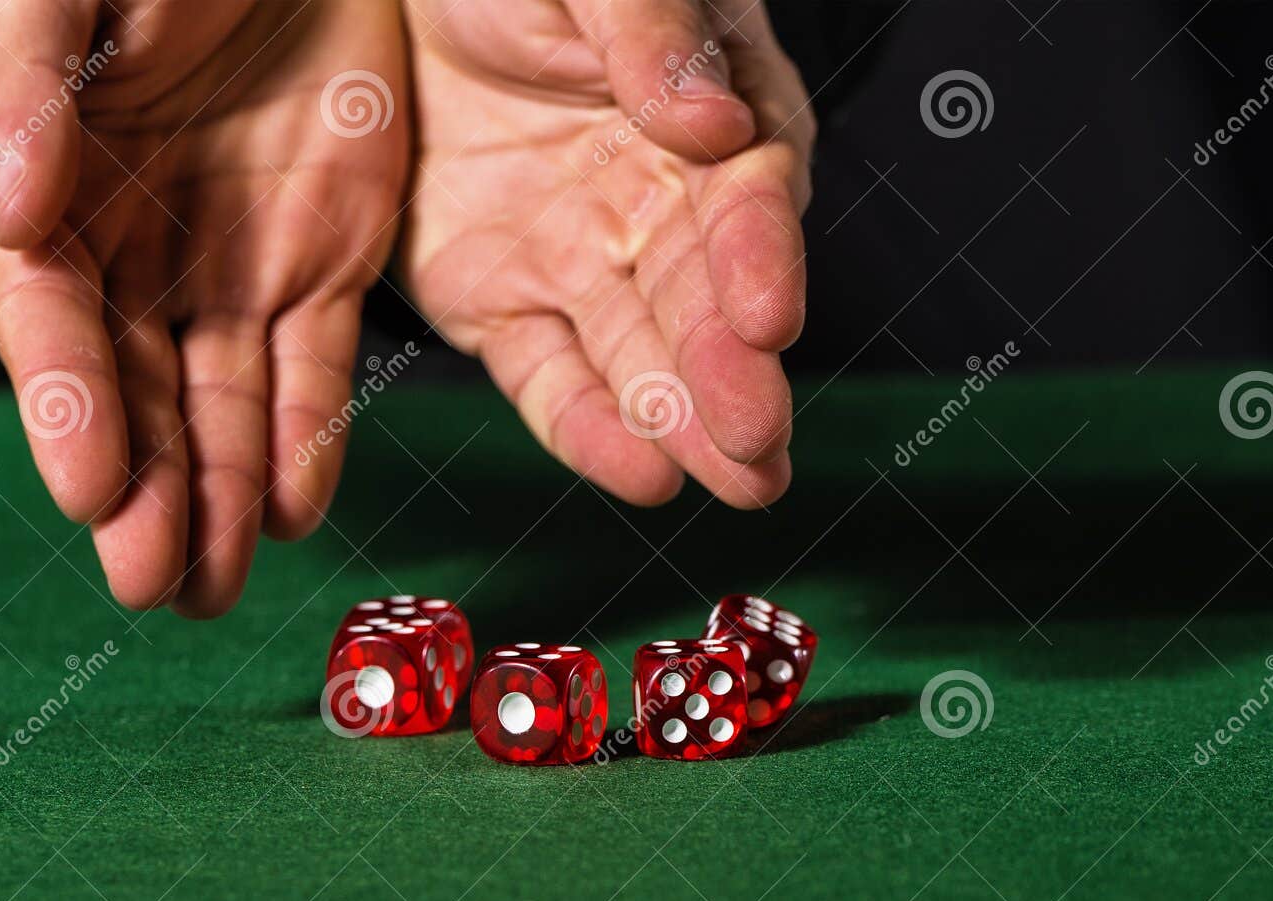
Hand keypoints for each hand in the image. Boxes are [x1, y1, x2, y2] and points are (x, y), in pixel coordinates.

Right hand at [0, 0, 407, 615]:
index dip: (68, 410)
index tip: (88, 490)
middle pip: (133, 398)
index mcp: (57, 198)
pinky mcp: (323, 270)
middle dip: (143, 495)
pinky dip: (306, 445)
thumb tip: (14, 205)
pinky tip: (296, 512)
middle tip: (153, 586)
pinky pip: (312, 374)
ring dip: (217, 502)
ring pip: (219, 410)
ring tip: (215, 586)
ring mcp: (231, 273)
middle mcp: (137, 258)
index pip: (54, 326)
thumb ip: (26, 83)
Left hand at [400, 0, 813, 507]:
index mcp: (710, 123)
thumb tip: (715, 128)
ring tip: (728, 484)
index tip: (770, 319)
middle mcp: (658, 209)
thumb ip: (655, 35)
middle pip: (703, 304)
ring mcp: (581, 265)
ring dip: (684, 424)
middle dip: (733, 378)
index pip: (744, 198)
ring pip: (641, 358)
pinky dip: (588, 430)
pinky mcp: (502, 305)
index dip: (758, 258)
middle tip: (760, 450)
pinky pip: (549, 378)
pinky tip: (637, 475)